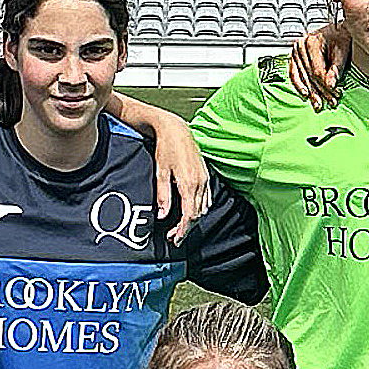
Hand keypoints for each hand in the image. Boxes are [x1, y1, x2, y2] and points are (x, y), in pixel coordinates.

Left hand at [146, 112, 212, 242]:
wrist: (177, 129)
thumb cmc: (166, 148)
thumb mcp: (161, 173)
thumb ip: (163, 196)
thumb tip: (163, 215)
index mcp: (188, 184)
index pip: (189, 215)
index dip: (182, 230)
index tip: (174, 238)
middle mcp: (200, 183)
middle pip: (197, 214)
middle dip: (187, 228)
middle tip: (174, 236)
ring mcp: (205, 179)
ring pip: (204, 208)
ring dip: (194, 220)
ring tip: (181, 227)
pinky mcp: (206, 176)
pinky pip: (207, 198)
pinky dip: (200, 209)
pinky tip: (192, 211)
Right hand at [288, 24, 348, 107]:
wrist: (337, 29)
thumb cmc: (341, 36)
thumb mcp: (343, 50)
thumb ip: (337, 68)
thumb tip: (331, 85)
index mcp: (311, 43)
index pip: (317, 71)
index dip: (326, 85)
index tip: (336, 94)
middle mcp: (300, 46)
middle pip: (309, 76)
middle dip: (321, 91)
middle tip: (330, 102)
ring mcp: (296, 51)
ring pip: (302, 77)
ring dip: (311, 92)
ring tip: (318, 103)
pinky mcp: (295, 56)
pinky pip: (295, 74)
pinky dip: (300, 85)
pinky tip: (306, 94)